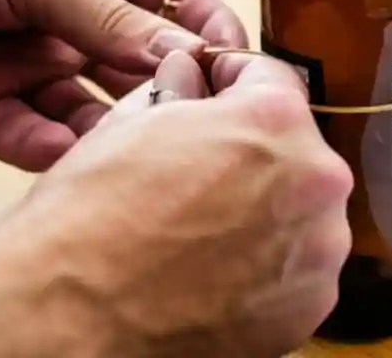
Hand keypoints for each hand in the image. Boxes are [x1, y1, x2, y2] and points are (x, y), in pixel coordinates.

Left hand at [0, 0, 246, 170]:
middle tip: (196, 120)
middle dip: (168, 90)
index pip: (172, 0)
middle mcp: (68, 18)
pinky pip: (32, 138)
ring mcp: (28, 64)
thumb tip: (183, 55)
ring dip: (114, 130)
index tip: (242, 64)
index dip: (207, 29)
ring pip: (91, 110)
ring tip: (137, 148)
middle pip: (139, 63)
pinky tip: (70, 155)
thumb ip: (109, 17)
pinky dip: (53, 149)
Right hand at [13, 51, 352, 356]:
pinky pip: (297, 269)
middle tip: (198, 170)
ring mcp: (318, 250)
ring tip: (203, 228)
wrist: (73, 316)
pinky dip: (266, 266)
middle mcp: (314, 181)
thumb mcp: (131, 124)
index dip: (232, 80)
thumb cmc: (92, 218)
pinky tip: (215, 271)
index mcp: (274, 119)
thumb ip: (180, 91)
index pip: (270, 77)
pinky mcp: (310, 306)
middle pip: (291, 148)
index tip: (213, 91)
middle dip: (250, 151)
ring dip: (263, 210)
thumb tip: (188, 75)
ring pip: (299, 211)